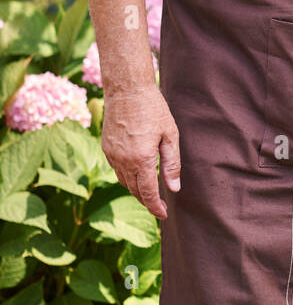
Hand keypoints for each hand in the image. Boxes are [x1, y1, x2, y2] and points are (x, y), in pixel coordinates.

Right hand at [101, 84, 180, 219]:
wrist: (126, 90)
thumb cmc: (153, 109)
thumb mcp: (170, 135)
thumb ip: (172, 164)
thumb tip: (173, 188)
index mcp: (141, 159)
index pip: (148, 193)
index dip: (155, 207)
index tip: (163, 215)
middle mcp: (123, 160)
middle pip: (134, 190)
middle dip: (147, 201)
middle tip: (159, 206)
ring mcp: (112, 154)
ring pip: (124, 182)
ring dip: (136, 190)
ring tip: (149, 192)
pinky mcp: (106, 148)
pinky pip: (117, 170)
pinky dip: (127, 177)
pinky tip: (137, 174)